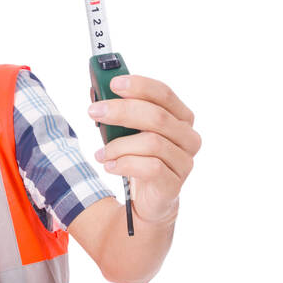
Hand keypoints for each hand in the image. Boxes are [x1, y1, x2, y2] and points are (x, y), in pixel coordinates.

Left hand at [89, 74, 201, 222]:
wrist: (148, 198)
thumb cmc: (138, 156)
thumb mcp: (128, 131)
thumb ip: (119, 112)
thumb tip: (97, 95)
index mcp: (180, 117)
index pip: (164, 94)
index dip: (139, 86)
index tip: (114, 84)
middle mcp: (188, 137)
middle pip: (157, 116)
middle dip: (122, 111)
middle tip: (94, 111)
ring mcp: (184, 161)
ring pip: (151, 143)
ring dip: (118, 145)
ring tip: (102, 153)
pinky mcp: (174, 183)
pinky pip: (150, 168)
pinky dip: (124, 164)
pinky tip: (109, 166)